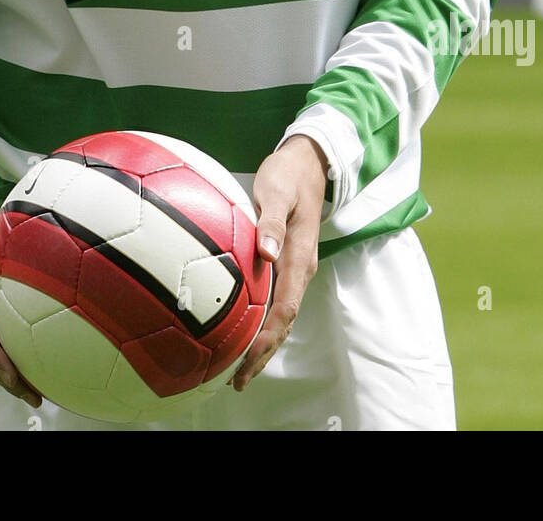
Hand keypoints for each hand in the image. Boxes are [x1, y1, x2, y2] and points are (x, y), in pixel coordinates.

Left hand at [232, 134, 327, 390]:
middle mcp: (299, 269)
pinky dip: (258, 320)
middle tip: (235, 381)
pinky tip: (237, 326)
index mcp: (299, 258)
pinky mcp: (285, 261)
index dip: (265, 340)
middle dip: (262, 354)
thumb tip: (266, 251)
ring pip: (279, 315)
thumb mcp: (277, 190)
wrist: (308, 161)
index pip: (284, 310)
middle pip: (283, 323)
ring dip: (261, 342)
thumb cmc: (288, 173)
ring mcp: (294, 267)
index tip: (244, 362)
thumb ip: (271, 221)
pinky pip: (273, 299)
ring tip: (234, 366)